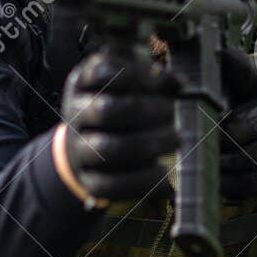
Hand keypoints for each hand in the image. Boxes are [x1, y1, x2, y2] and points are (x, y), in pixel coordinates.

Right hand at [55, 48, 178, 205]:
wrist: (87, 150)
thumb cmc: (117, 109)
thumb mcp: (131, 87)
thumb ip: (156, 81)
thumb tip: (180, 83)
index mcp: (83, 83)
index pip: (99, 71)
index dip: (131, 72)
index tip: (155, 77)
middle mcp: (77, 114)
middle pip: (107, 110)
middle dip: (148, 109)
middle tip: (172, 111)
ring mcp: (79, 149)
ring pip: (109, 148)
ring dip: (149, 143)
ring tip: (177, 138)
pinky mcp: (89, 180)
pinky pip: (113, 185)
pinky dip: (143, 180)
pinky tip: (165, 173)